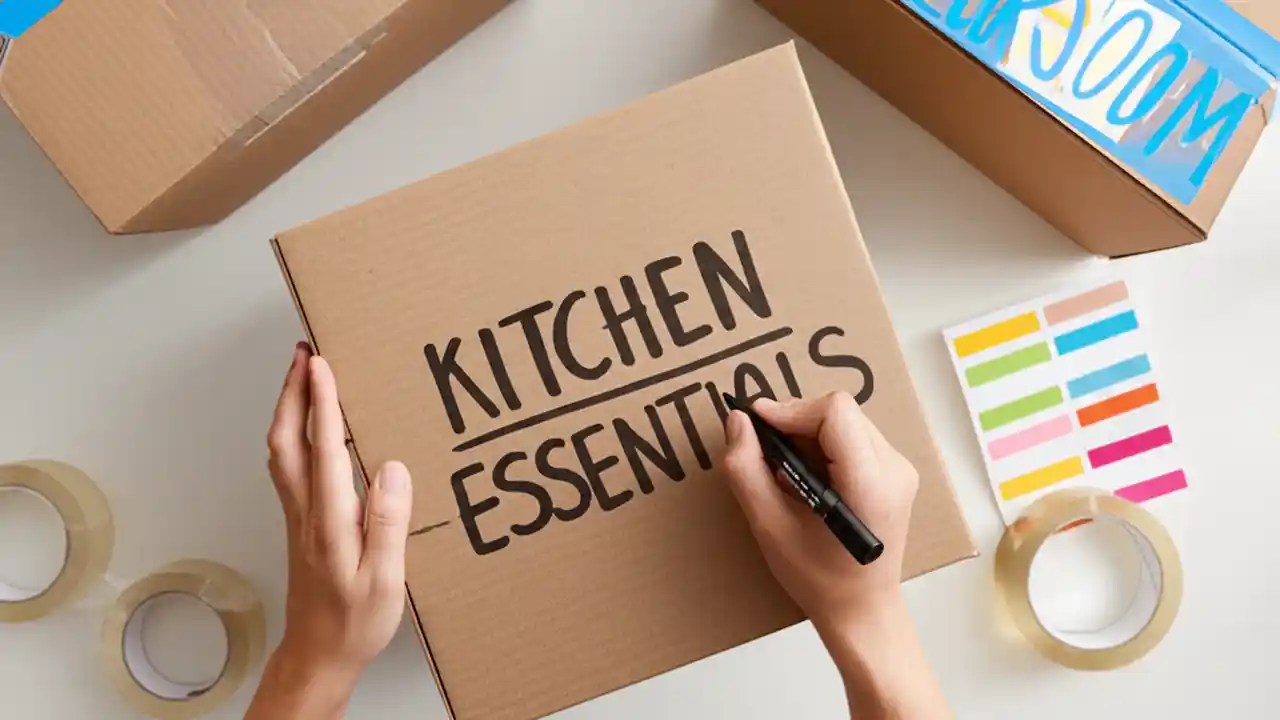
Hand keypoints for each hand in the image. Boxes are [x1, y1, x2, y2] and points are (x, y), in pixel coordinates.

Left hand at [247, 343, 413, 718]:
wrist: (317, 656)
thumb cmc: (353, 623)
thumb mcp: (384, 579)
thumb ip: (388, 522)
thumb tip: (390, 469)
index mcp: (330, 520)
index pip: (322, 447)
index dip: (322, 401)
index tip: (321, 363)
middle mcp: (306, 512)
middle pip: (287, 438)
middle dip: (294, 390)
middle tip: (303, 352)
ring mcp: (298, 517)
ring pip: (282, 450)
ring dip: (289, 407)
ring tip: (301, 377)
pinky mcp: (300, 525)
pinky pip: (288, 466)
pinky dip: (293, 433)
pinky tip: (306, 429)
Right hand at [721, 392, 917, 629]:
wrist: (862, 610)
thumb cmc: (819, 579)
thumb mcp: (770, 527)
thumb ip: (747, 470)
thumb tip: (738, 421)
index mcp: (871, 485)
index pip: (835, 412)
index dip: (790, 410)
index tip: (756, 425)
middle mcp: (894, 469)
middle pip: (839, 411)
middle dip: (796, 423)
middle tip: (766, 455)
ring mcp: (899, 469)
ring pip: (845, 419)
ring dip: (807, 435)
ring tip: (785, 472)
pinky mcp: (894, 472)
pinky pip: (853, 435)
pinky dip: (822, 445)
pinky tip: (806, 477)